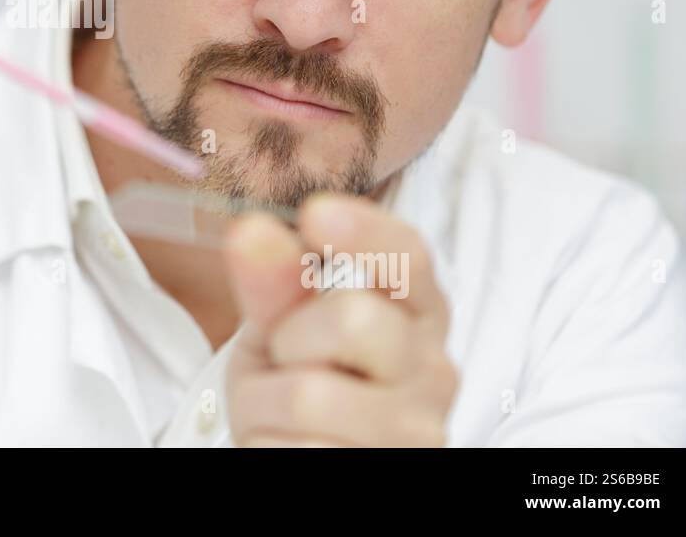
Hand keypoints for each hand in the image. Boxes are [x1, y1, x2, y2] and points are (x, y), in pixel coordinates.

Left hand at [223, 194, 458, 446]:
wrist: (305, 455)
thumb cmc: (303, 379)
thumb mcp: (281, 326)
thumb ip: (275, 281)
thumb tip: (252, 227)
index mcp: (416, 313)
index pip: (408, 260)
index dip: (366, 233)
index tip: (316, 212)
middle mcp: (433, 370)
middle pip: (353, 318)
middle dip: (292, 336)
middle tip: (289, 357)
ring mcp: (417, 432)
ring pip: (310, 395)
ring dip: (265, 403)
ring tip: (281, 412)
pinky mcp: (389, 474)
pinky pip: (297, 449)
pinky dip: (269, 444)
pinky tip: (289, 444)